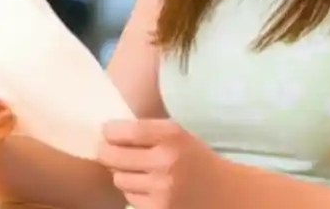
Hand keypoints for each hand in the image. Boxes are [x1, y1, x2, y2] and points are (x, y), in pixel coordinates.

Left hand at [97, 119, 231, 208]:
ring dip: (121, 174)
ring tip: (135, 170)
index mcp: (172, 136)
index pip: (126, 131)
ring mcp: (161, 189)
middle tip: (107, 151)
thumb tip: (107, 133)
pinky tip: (146, 187)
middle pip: (114, 157)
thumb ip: (148, 132)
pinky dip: (133, 192)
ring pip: (119, 179)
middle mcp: (166, 161)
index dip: (109, 131)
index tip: (107, 132)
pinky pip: (129, 198)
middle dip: (106, 153)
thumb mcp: (178, 135)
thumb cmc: (195, 158)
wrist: (224, 192)